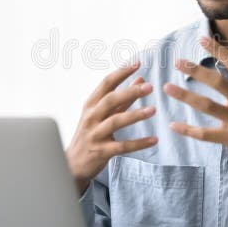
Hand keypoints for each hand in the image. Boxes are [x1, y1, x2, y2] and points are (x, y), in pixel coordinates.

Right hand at [66, 61, 157, 195]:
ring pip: (115, 121)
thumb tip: (141, 80)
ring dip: (135, 115)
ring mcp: (95, 134)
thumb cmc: (91, 133)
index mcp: (91, 104)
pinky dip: (138, 143)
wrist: (73, 163)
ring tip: (153, 110)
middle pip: (110, 100)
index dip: (121, 73)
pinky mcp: (101, 151)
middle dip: (130, 92)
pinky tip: (154, 140)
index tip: (137, 63)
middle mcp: (91, 116)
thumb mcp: (103, 114)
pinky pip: (122, 146)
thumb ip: (123, 98)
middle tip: (150, 87)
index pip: (106, 83)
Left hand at [163, 37, 227, 195]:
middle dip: (195, 70)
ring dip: (186, 96)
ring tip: (167, 88)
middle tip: (177, 62)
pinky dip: (189, 130)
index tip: (202, 39)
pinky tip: (173, 125)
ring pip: (207, 106)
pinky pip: (206, 134)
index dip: (217, 50)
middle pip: (216, 82)